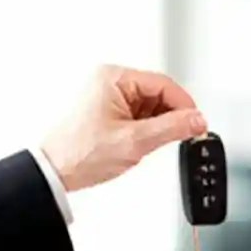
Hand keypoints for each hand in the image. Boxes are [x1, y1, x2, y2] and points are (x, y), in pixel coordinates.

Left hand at [41, 64, 207, 191]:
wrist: (54, 172)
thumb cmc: (79, 153)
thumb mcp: (134, 141)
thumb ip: (172, 128)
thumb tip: (197, 120)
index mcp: (114, 78)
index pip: (164, 83)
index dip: (185, 105)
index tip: (197, 122)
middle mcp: (111, 81)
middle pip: (158, 94)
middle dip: (170, 117)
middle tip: (179, 136)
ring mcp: (109, 96)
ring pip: (150, 106)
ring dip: (157, 125)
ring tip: (147, 144)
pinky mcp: (108, 110)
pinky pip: (138, 115)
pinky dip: (145, 130)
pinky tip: (139, 144)